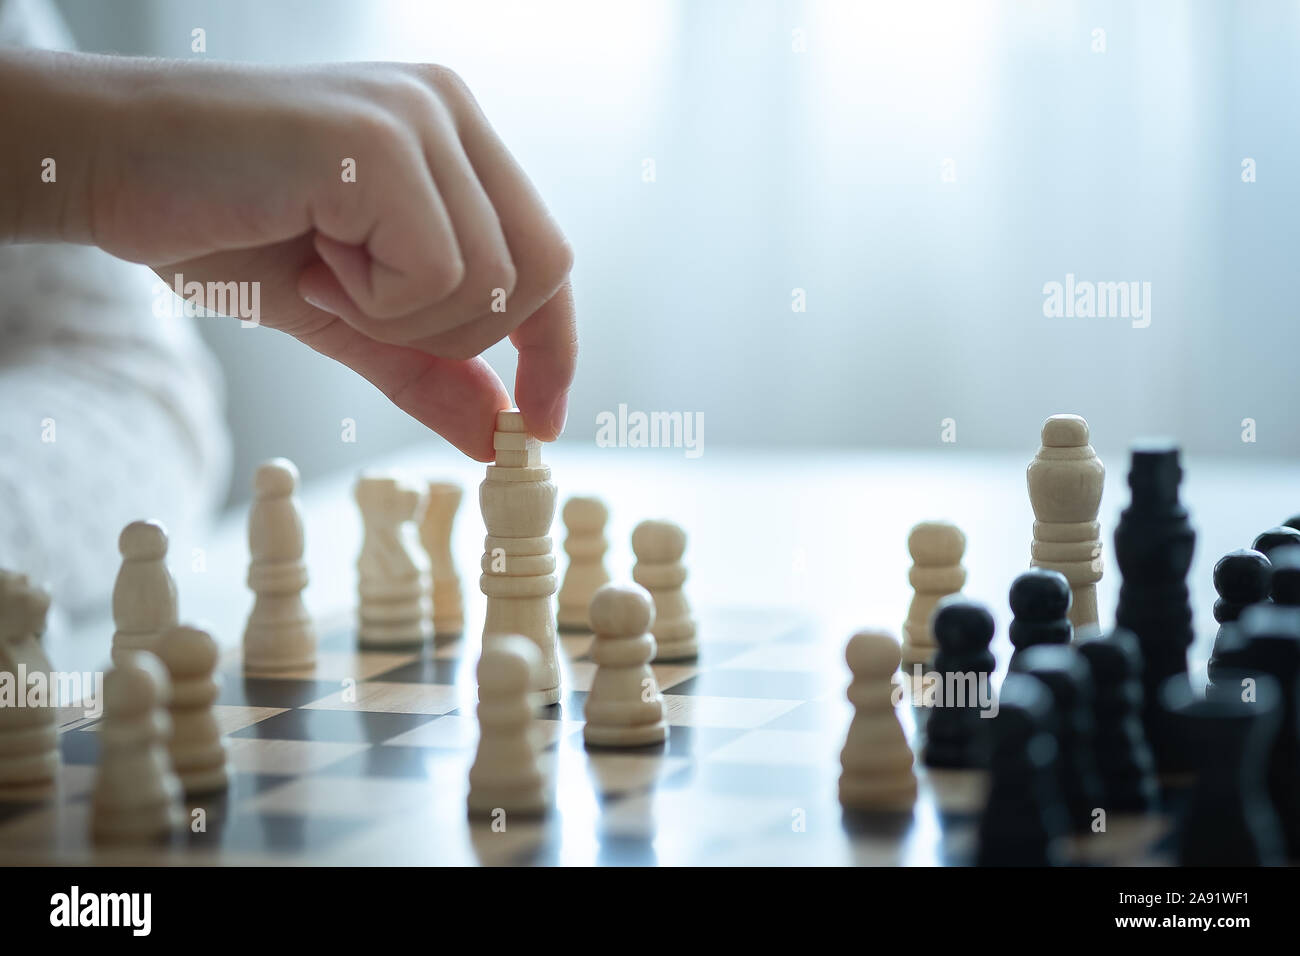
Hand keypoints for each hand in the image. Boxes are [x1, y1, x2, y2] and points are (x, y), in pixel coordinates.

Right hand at [4, 53, 575, 458]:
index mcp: (457, 140)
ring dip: (399, 315)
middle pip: (538, 274)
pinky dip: (370, 297)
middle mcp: (452, 113)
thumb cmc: (224, 226)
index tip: (539, 422)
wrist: (110, 170)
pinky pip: (435, 270)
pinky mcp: (383, 139)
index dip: (553, 349)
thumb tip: (502, 435)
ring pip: (488, 282)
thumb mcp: (349, 317)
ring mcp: (421, 118)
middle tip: (359, 306)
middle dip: (457, 334)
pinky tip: (310, 252)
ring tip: (321, 267)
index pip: (547, 259)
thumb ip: (432, 369)